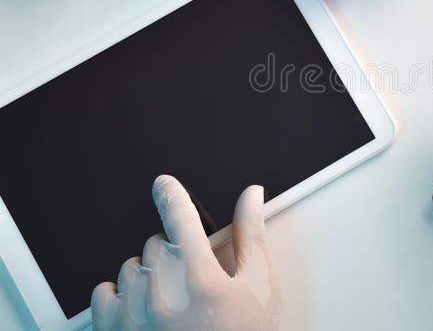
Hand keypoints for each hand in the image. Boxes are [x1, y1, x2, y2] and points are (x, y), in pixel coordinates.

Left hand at [91, 175, 279, 329]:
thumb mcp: (259, 290)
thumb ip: (252, 236)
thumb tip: (251, 197)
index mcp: (199, 277)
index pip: (178, 215)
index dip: (171, 193)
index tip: (164, 185)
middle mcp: (159, 293)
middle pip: (156, 243)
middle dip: (175, 252)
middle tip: (194, 279)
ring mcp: (132, 316)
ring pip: (130, 266)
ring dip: (149, 275)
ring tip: (173, 302)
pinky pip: (104, 293)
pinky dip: (122, 297)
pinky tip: (145, 311)